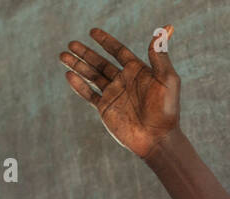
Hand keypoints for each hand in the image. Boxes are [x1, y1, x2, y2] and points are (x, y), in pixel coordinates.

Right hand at [61, 26, 180, 159]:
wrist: (157, 138)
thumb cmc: (166, 109)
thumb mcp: (167, 78)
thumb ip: (160, 54)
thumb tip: (166, 29)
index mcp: (138, 71)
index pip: (118, 51)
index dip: (106, 41)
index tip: (92, 32)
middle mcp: (124, 81)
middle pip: (100, 62)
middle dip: (85, 53)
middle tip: (71, 44)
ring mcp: (114, 95)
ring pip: (91, 76)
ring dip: (78, 65)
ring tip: (62, 55)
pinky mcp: (106, 109)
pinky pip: (89, 94)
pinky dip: (78, 85)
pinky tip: (69, 75)